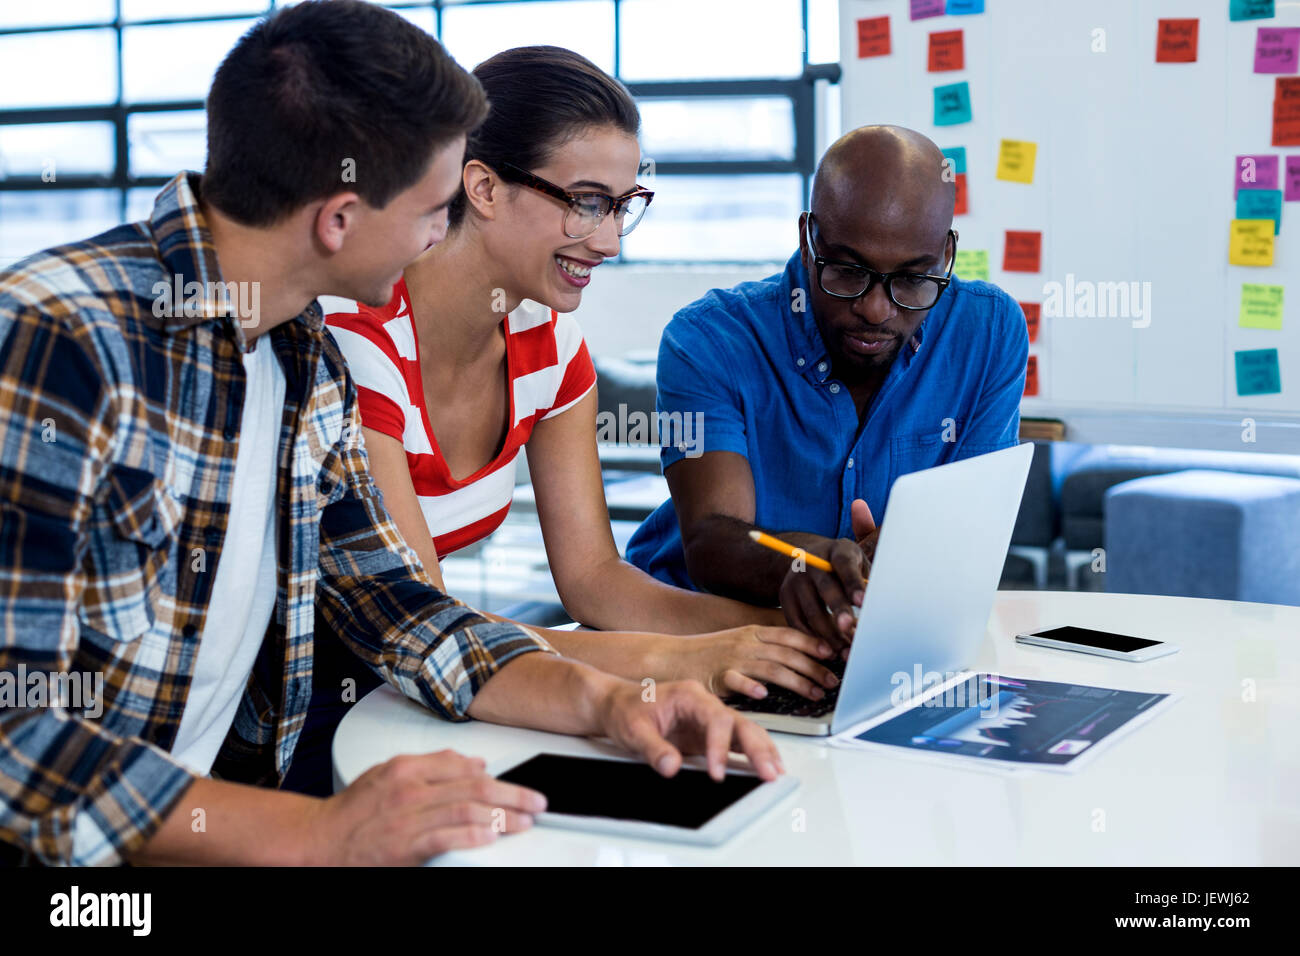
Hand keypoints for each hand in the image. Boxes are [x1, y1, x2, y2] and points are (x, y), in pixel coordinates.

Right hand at [307, 748, 546, 864]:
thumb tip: (473, 764)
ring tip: (525, 820)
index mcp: (407, 768)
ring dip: (503, 816)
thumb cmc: (353, 811)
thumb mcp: (388, 772)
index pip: (463, 766)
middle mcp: (411, 789)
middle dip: (513, 794)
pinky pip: (447, 837)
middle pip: (475, 787)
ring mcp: (409, 818)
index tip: (518, 784)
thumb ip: (431, 765)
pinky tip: (492, 835)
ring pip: (467, 810)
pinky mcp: (406, 847)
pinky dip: (473, 835)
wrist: (319, 840)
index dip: (498, 775)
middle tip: (536, 802)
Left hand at [596, 679, 783, 781]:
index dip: (720, 746)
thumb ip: (653, 748)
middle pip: (739, 723)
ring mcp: (709, 719)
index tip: (717, 771)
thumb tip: (671, 767)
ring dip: (762, 751)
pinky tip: (766, 766)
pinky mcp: (708, 735)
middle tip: (769, 773)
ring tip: (776, 773)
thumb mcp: (632, 730)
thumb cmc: (625, 710)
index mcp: (689, 695)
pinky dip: (752, 754)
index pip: (716, 718)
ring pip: (744, 731)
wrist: (616, 705)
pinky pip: (736, 742)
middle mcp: (705, 705)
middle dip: (757, 748)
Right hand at [657, 625, 839, 700]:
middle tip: (832, 681)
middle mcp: (746, 643)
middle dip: (814, 668)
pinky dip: (750, 686)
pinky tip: (763, 693)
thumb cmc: (707, 653)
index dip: (813, 642)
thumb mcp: (740, 641)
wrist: (670, 657)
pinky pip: (736, 680)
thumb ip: (765, 646)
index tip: (833, 652)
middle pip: (787, 653)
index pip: (789, 634)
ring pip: (771, 668)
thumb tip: (797, 654)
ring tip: (815, 694)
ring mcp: (732, 659)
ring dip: (797, 681)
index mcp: (752, 632)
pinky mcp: (717, 676)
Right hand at [777, 499, 875, 649]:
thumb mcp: (857, 564)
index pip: (844, 564)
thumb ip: (868, 581)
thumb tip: (881, 607)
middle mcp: (811, 563)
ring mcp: (795, 581)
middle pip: (826, 588)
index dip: (853, 583)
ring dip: (831, 635)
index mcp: (835, 551)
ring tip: (848, 652)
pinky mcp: (785, 598)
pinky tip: (830, 651)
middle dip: (839, 610)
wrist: (808, 559)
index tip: (863, 602)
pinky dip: (813, 640)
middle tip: (851, 629)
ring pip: (812, 612)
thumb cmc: (844, 567)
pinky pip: (797, 623)